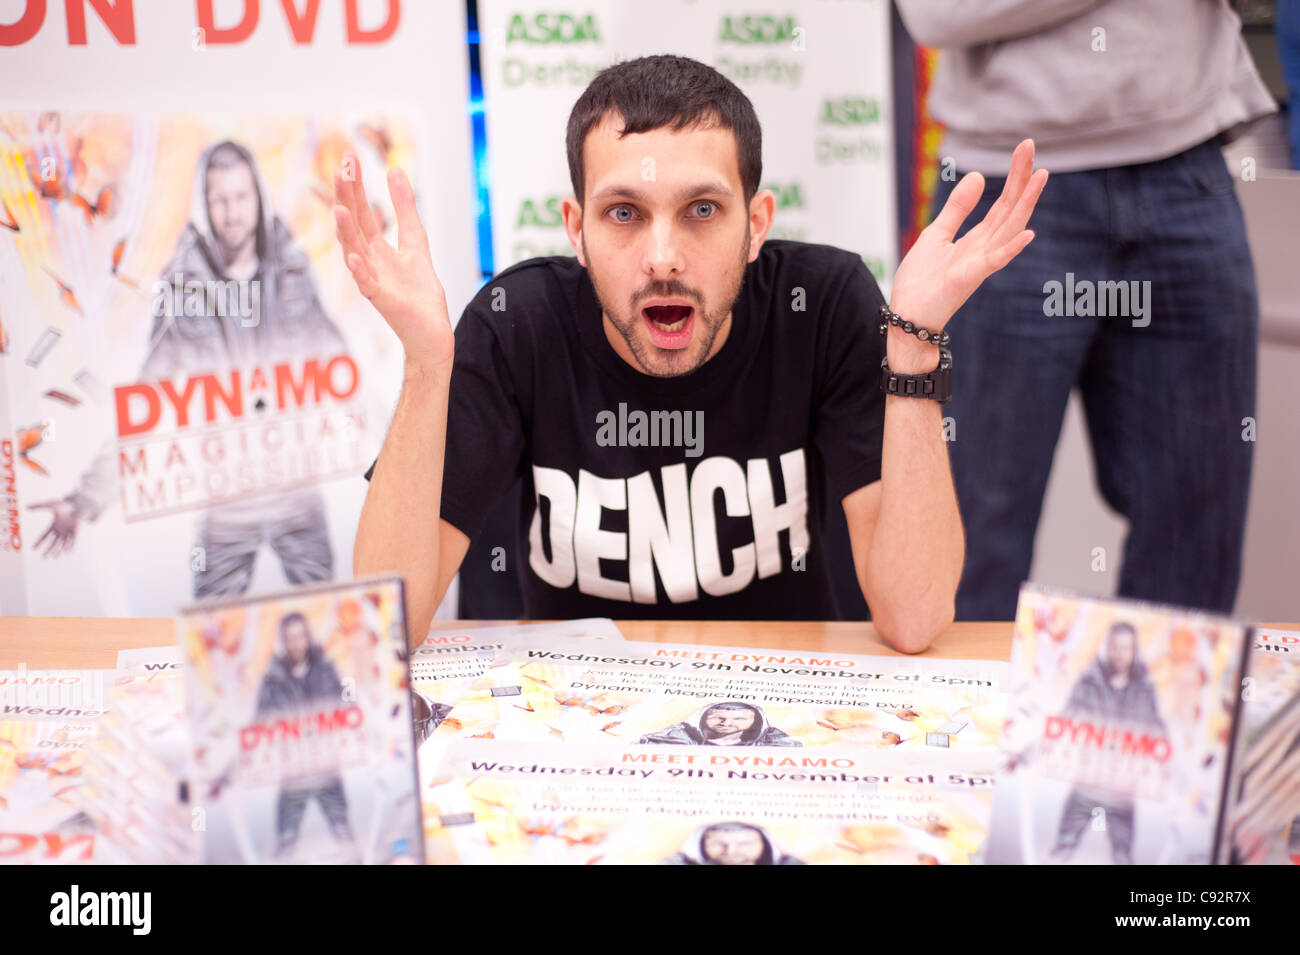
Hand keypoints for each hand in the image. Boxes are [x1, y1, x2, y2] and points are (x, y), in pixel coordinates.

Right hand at [28, 498, 79, 556]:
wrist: (78, 504)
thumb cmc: (64, 505)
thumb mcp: (49, 505)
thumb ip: (38, 506)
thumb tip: (26, 507)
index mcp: (54, 525)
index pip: (45, 536)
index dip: (39, 542)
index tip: (33, 548)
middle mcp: (61, 530)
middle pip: (53, 542)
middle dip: (49, 550)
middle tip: (44, 557)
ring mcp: (69, 532)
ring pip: (62, 544)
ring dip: (58, 550)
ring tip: (52, 556)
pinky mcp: (76, 532)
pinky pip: (72, 542)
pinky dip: (69, 547)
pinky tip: (65, 552)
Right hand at [333, 155, 453, 372]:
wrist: (431, 332)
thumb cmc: (419, 292)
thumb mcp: (415, 241)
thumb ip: (405, 209)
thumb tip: (395, 170)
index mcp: (376, 248)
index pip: (361, 211)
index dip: (356, 186)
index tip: (350, 157)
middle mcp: (368, 262)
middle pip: (354, 226)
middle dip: (347, 198)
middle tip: (342, 169)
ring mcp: (373, 282)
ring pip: (354, 253)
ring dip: (346, 232)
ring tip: (340, 209)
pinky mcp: (383, 301)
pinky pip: (367, 285)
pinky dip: (360, 271)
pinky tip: (354, 257)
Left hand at [890, 139, 1047, 330]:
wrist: (907, 316)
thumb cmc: (921, 282)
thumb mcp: (936, 234)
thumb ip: (957, 209)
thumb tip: (978, 176)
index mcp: (978, 239)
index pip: (1003, 203)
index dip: (1015, 176)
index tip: (1025, 147)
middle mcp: (985, 249)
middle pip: (1010, 209)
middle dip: (1021, 179)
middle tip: (1030, 146)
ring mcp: (980, 264)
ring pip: (1009, 230)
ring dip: (1025, 204)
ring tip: (1040, 177)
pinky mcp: (969, 278)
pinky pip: (995, 262)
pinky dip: (1012, 248)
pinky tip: (1028, 233)